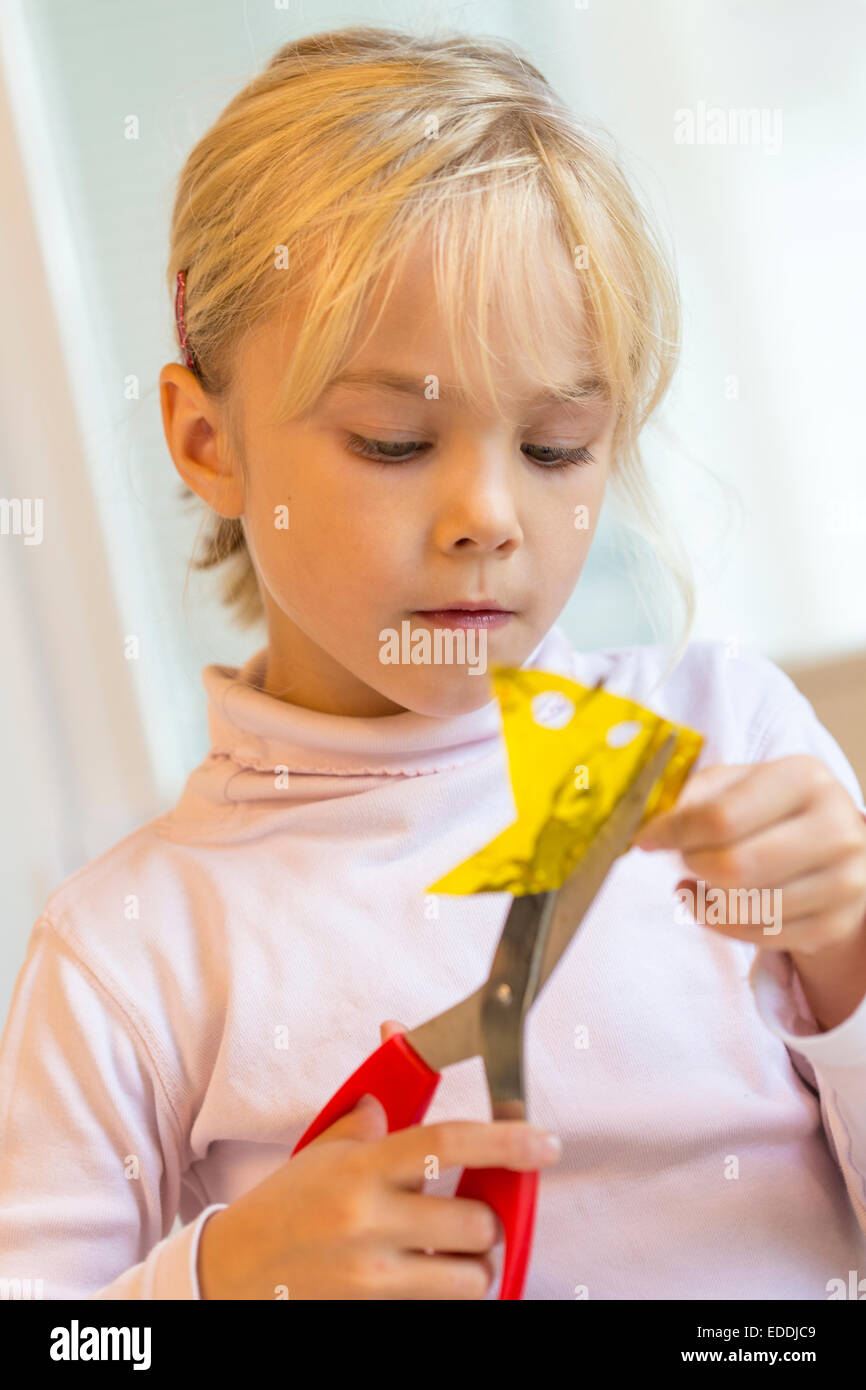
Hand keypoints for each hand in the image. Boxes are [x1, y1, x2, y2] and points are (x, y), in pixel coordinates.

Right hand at [196, 1019, 560, 1298]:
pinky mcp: (372, 1310)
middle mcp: (368, 1219)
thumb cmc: (287, 1204)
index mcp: (362, 1165)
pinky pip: (443, 1307)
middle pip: (474, 1221)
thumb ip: (374, 1108)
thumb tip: (398, 1037)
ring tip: (454, 1253)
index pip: (447, 1143)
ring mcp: (371, 1273)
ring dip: (475, 1266)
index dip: (506, 1141)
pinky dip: (450, 1294)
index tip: (545, 1143)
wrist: (233, 1272)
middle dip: (486, 1221)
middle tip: (470, 1215)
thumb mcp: (326, 1147)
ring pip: (469, 1276)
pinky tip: (430, 1277)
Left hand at [633, 756, 865, 957]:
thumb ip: (694, 795)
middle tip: (685, 857)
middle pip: (734, 868)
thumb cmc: (773, 808)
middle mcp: (835, 829)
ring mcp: (842, 881)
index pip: (720, 817)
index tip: (647, 838)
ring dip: (705, 898)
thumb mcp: (738, 782)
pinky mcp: (835, 924)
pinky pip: (758, 937)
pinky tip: (714, 902)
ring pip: (744, 908)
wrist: (833, 844)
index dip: (672, 832)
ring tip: (699, 879)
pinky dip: (722, 924)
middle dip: (693, 865)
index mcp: (805, 779)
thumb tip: (651, 828)